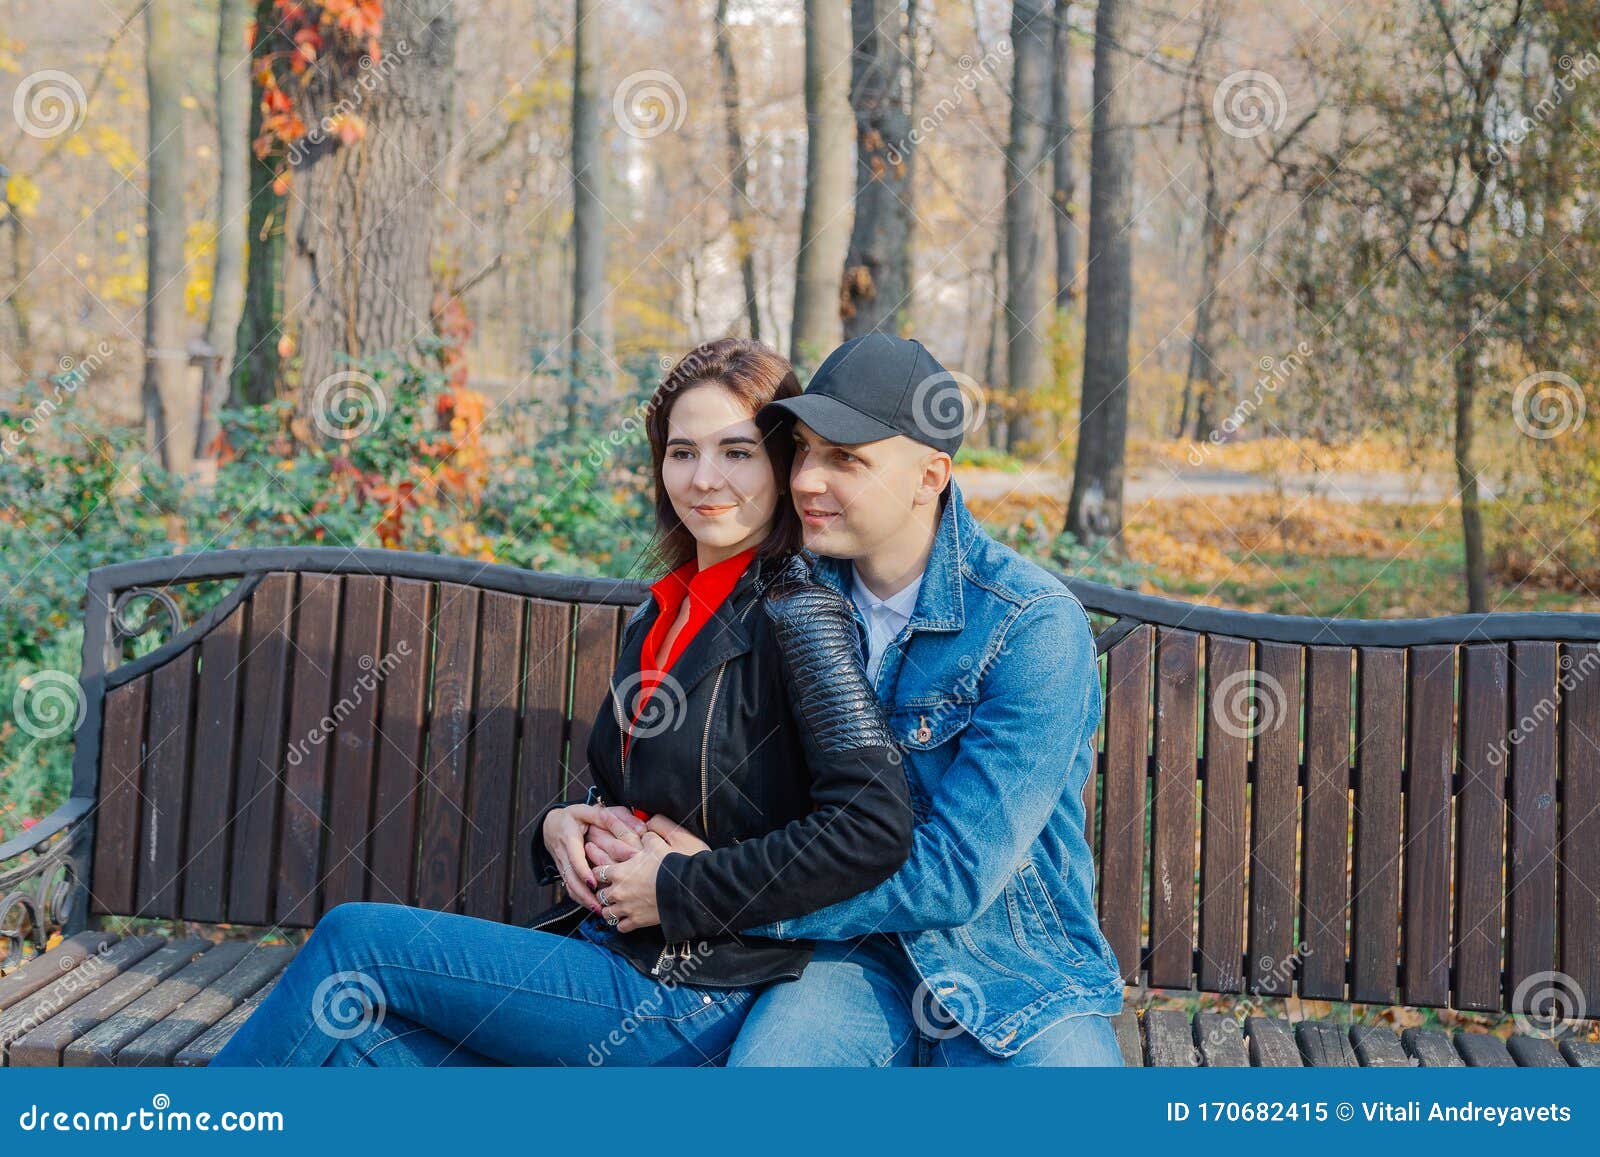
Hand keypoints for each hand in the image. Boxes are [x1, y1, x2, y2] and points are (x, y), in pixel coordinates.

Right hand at [542, 804, 645, 911]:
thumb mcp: (587, 811)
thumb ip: (609, 818)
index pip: (574, 857)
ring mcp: (562, 864)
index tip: (593, 883)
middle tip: (599, 905)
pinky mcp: (564, 871)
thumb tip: (637, 828)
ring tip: (598, 909)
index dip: (582, 871)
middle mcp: (563, 853)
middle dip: (583, 893)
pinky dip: (579, 898)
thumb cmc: (574, 817)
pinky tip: (591, 905)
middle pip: (570, 877)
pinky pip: (569, 887)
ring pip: (568, 885)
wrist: (550, 824)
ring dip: (582, 899)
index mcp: (569, 837)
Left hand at [594, 815, 710, 932]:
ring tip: (615, 907)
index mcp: (618, 872)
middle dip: (603, 892)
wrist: (682, 887)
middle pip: (599, 895)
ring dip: (609, 910)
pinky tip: (626, 919)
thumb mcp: (656, 844)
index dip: (599, 872)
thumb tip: (645, 832)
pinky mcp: (636, 921)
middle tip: (610, 890)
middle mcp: (617, 891)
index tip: (603, 873)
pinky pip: (620, 927)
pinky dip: (622, 924)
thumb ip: (646, 836)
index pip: (596, 872)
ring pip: (606, 914)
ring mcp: (625, 908)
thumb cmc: (668, 864)